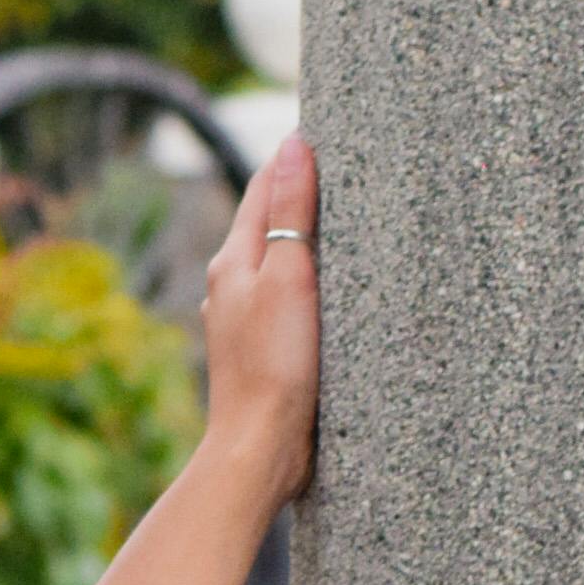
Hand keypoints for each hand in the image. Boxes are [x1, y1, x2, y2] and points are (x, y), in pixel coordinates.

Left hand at [199, 131, 319, 508]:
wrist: (261, 449)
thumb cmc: (274, 366)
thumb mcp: (289, 277)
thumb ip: (291, 211)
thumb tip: (293, 144)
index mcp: (232, 260)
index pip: (262, 186)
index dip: (294, 159)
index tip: (329, 135)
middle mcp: (232, 285)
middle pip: (269, 222)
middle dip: (303, 197)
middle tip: (350, 171)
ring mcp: (245, 319)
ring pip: (279, 263)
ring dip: (309, 243)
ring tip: (351, 223)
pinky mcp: (265, 351)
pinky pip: (289, 301)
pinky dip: (311, 285)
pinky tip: (337, 294)